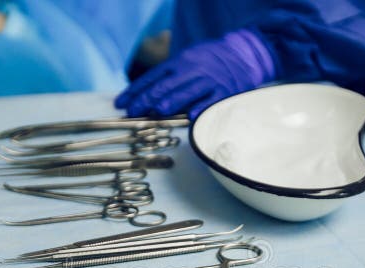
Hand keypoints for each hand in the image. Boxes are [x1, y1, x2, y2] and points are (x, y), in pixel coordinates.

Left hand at [115, 29, 274, 119]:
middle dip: (146, 99)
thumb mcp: (187, 60)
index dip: (135, 90)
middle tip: (133, 112)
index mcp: (179, 61)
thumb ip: (169, 75)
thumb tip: (144, 95)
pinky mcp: (224, 92)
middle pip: (165, 85)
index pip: (152, 77)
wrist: (243, 54)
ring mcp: (208, 81)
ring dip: (170, 102)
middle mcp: (191, 70)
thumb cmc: (210, 61)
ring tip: (156, 112)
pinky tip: (190, 117)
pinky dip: (200, 109)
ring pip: (186, 92)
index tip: (121, 103)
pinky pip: (210, 101)